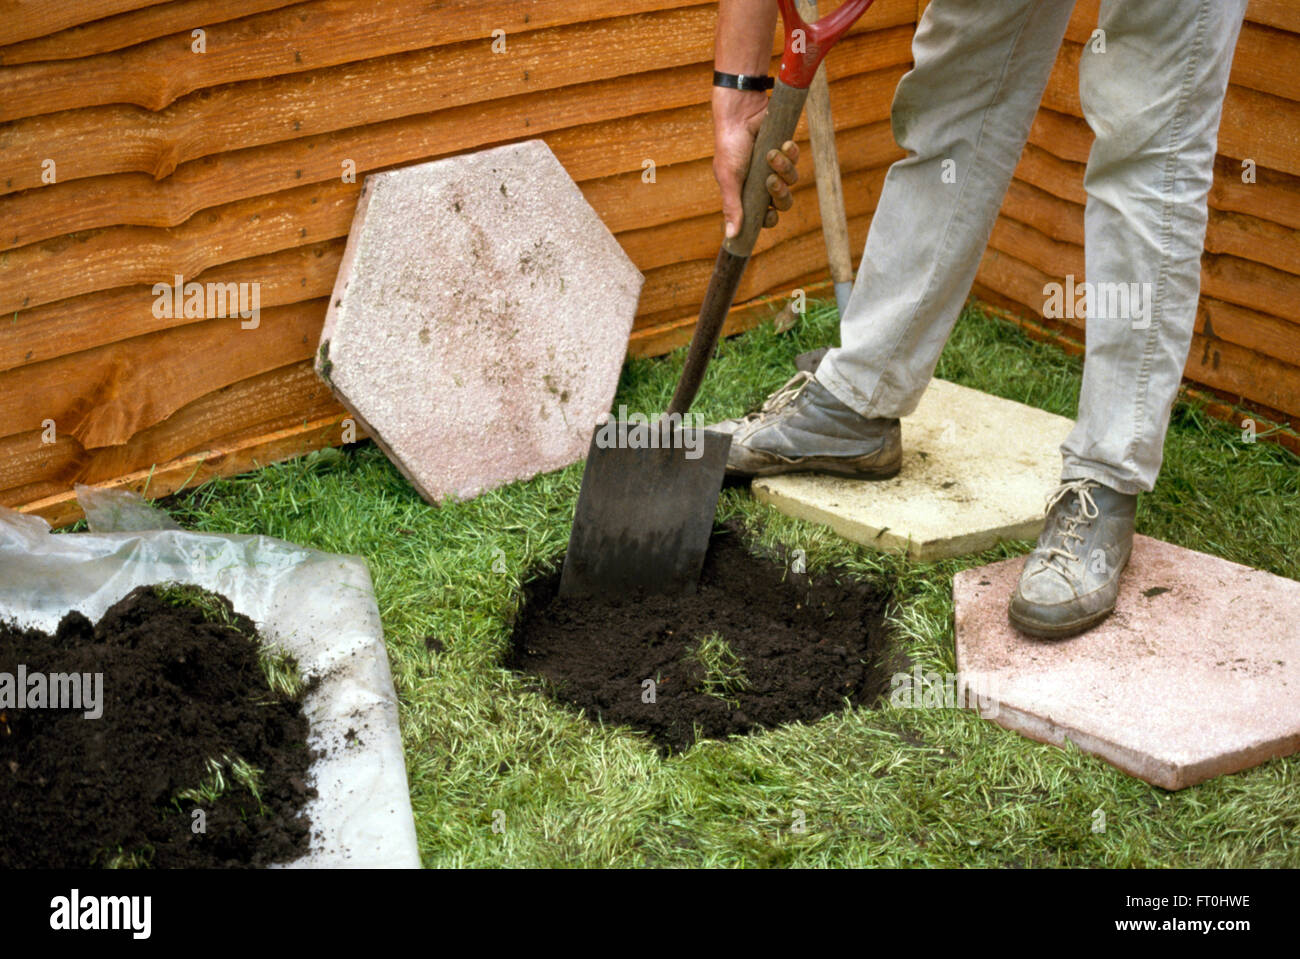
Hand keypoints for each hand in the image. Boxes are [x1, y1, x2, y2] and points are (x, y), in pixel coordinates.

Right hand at [712, 87, 799, 238]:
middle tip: (771, 181)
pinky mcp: (785, 149)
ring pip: (792, 180)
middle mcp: (763, 182)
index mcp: (748, 193)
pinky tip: (782, 144)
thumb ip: (732, 207)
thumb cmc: (730, 146)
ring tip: (772, 154)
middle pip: (783, 202)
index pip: (765, 216)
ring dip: (784, 169)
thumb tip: (730, 236)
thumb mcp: (728, 178)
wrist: (740, 112)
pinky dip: (790, 153)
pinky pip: (796, 159)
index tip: (769, 212)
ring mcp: (775, 166)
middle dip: (780, 194)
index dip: (770, 218)